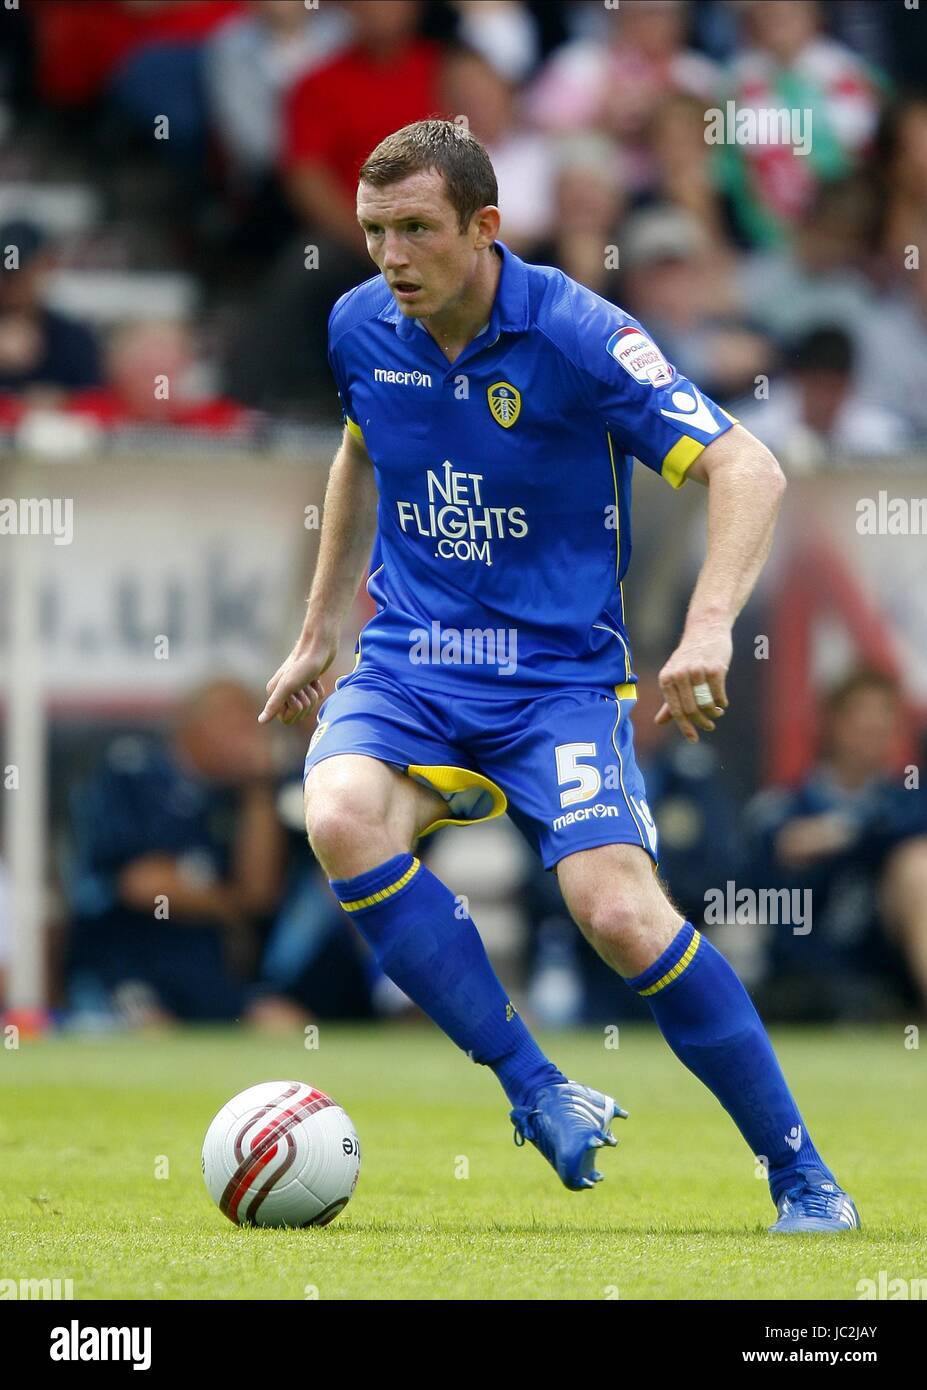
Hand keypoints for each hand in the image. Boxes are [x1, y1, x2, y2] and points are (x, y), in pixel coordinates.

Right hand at [258, 639, 334, 726]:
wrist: (319, 646)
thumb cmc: (302, 665)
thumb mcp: (287, 687)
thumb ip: (274, 704)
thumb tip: (261, 721)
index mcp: (274, 694)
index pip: (286, 720)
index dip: (295, 710)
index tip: (296, 696)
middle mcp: (283, 692)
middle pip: (299, 714)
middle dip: (306, 702)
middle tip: (304, 686)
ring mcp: (297, 688)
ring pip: (309, 706)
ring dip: (313, 695)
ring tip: (310, 681)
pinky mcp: (308, 683)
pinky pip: (317, 698)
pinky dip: (319, 689)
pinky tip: (315, 679)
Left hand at [655, 622, 731, 742]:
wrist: (706, 629)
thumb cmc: (689, 656)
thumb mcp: (675, 676)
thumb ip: (669, 700)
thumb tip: (658, 723)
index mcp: (666, 679)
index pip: (675, 710)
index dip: (685, 727)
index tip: (693, 739)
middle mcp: (679, 675)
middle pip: (691, 710)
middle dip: (702, 723)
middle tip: (709, 726)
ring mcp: (697, 671)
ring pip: (706, 704)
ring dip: (713, 713)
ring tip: (717, 713)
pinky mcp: (715, 669)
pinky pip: (718, 695)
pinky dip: (722, 703)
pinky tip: (722, 703)